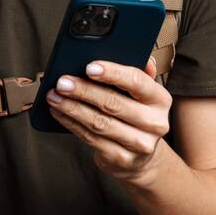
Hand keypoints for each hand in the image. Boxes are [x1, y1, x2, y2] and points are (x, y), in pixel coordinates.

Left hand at [46, 56, 172, 185]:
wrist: (141, 159)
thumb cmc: (136, 117)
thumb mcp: (142, 95)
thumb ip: (138, 74)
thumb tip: (141, 55)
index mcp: (160, 100)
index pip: (137, 81)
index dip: (112, 73)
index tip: (89, 67)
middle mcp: (155, 123)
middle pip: (113, 103)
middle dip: (83, 90)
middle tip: (62, 82)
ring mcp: (140, 144)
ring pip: (99, 122)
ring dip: (72, 108)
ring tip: (55, 97)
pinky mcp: (122, 159)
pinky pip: (91, 138)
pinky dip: (71, 124)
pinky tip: (60, 113)